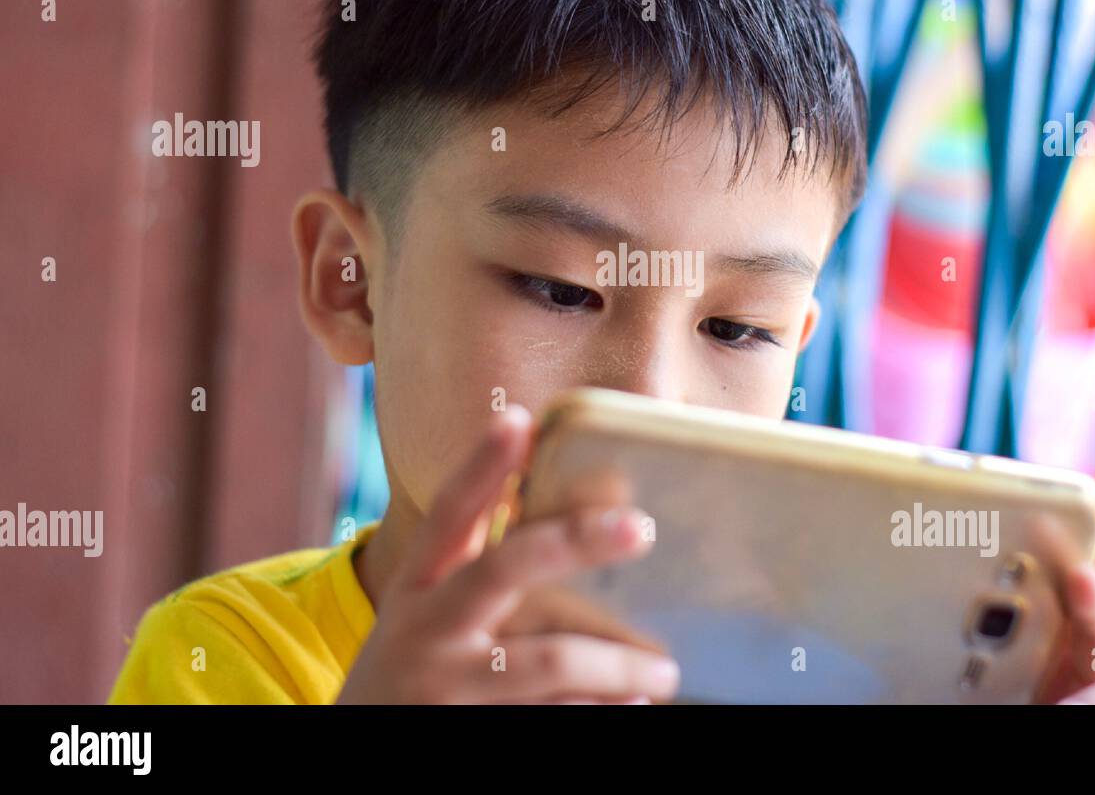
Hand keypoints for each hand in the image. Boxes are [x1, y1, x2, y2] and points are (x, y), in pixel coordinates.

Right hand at [336, 405, 680, 703]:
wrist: (349, 758)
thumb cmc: (411, 666)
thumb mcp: (422, 609)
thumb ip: (468, 558)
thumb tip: (538, 487)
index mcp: (416, 588)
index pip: (448, 514)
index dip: (481, 465)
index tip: (520, 419)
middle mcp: (426, 631)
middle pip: (504, 570)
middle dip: (574, 541)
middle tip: (639, 527)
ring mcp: (448, 687)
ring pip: (546, 662)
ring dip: (615, 664)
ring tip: (663, 670)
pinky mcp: (469, 733)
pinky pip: (551, 717)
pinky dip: (598, 710)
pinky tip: (633, 705)